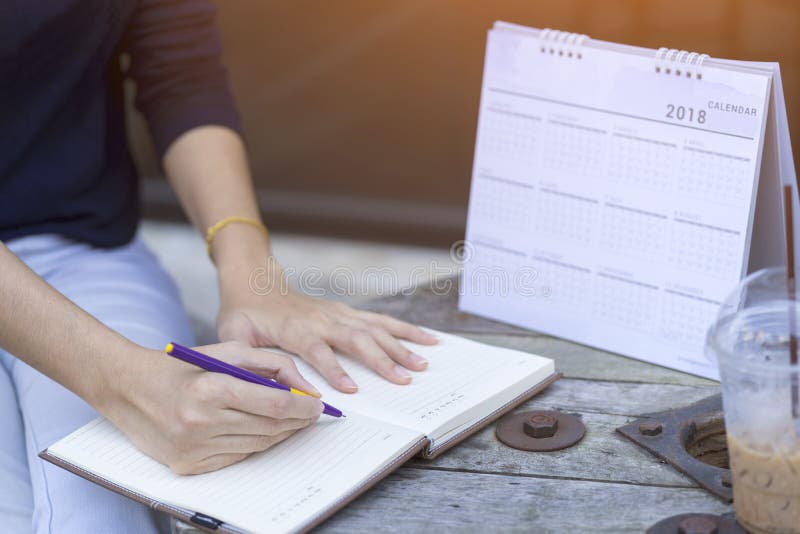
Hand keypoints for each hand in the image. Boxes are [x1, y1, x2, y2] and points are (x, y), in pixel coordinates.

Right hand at [98, 342, 323, 474]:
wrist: (128, 389)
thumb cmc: (181, 367)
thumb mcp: (225, 351)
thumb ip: (270, 364)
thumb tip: (305, 387)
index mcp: (211, 388)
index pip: (272, 404)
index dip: (302, 407)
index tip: (317, 405)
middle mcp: (201, 421)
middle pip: (268, 427)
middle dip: (296, 421)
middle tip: (310, 414)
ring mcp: (193, 448)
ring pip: (256, 445)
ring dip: (279, 434)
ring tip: (290, 421)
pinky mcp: (187, 466)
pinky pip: (235, 457)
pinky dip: (253, 444)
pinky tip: (261, 431)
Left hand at [217, 269, 437, 392]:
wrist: (254, 282)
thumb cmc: (243, 314)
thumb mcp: (235, 336)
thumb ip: (249, 357)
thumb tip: (263, 383)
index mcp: (295, 329)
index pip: (317, 350)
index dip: (333, 369)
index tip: (351, 390)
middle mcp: (322, 319)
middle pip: (356, 339)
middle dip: (382, 360)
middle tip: (405, 380)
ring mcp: (338, 313)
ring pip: (375, 328)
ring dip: (400, 346)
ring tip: (424, 362)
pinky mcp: (347, 312)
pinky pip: (380, 320)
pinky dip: (405, 329)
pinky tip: (426, 337)